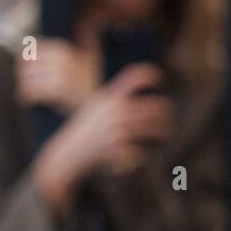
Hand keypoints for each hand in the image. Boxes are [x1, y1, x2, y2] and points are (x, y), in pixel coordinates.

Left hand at [15, 38, 99, 113]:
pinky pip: (31, 93)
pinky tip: (30, 102)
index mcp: (65, 49)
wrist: (99, 104)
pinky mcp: (58, 92)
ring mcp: (61, 75)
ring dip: (23, 88)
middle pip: (26, 65)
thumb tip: (85, 22)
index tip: (26, 68)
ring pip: (26, 80)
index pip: (33, 49)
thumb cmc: (90, 81)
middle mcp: (62, 60)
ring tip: (28, 93)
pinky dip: (26, 99)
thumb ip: (85, 37)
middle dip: (22, 75)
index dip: (24, 59)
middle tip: (26, 83)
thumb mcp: (91, 54)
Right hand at [33, 63, 172, 214]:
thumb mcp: (94, 109)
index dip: (150, 74)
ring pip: (153, 127)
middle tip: (166, 119)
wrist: (64, 156)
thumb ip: (113, 98)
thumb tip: (138, 85)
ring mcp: (116, 129)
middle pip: (154, 106)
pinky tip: (140, 155)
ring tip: (164, 133)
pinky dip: (141, 154)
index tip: (159, 81)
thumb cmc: (81, 133)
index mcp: (109, 97)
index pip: (134, 76)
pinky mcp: (116, 148)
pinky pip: (140, 150)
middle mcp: (115, 111)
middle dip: (165, 113)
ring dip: (162, 131)